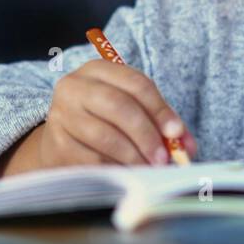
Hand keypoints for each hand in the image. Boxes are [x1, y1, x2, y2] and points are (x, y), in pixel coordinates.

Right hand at [37, 59, 197, 169]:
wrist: (62, 140)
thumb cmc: (105, 122)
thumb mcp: (132, 111)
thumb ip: (160, 124)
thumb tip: (187, 147)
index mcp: (97, 70)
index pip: (135, 83)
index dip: (160, 109)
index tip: (176, 133)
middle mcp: (74, 87)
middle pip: (117, 105)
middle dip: (146, 134)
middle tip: (164, 158)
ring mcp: (61, 115)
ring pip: (105, 135)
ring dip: (133, 156)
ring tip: (150, 168)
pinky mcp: (56, 144)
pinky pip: (92, 159)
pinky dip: (116, 169)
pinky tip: (128, 174)